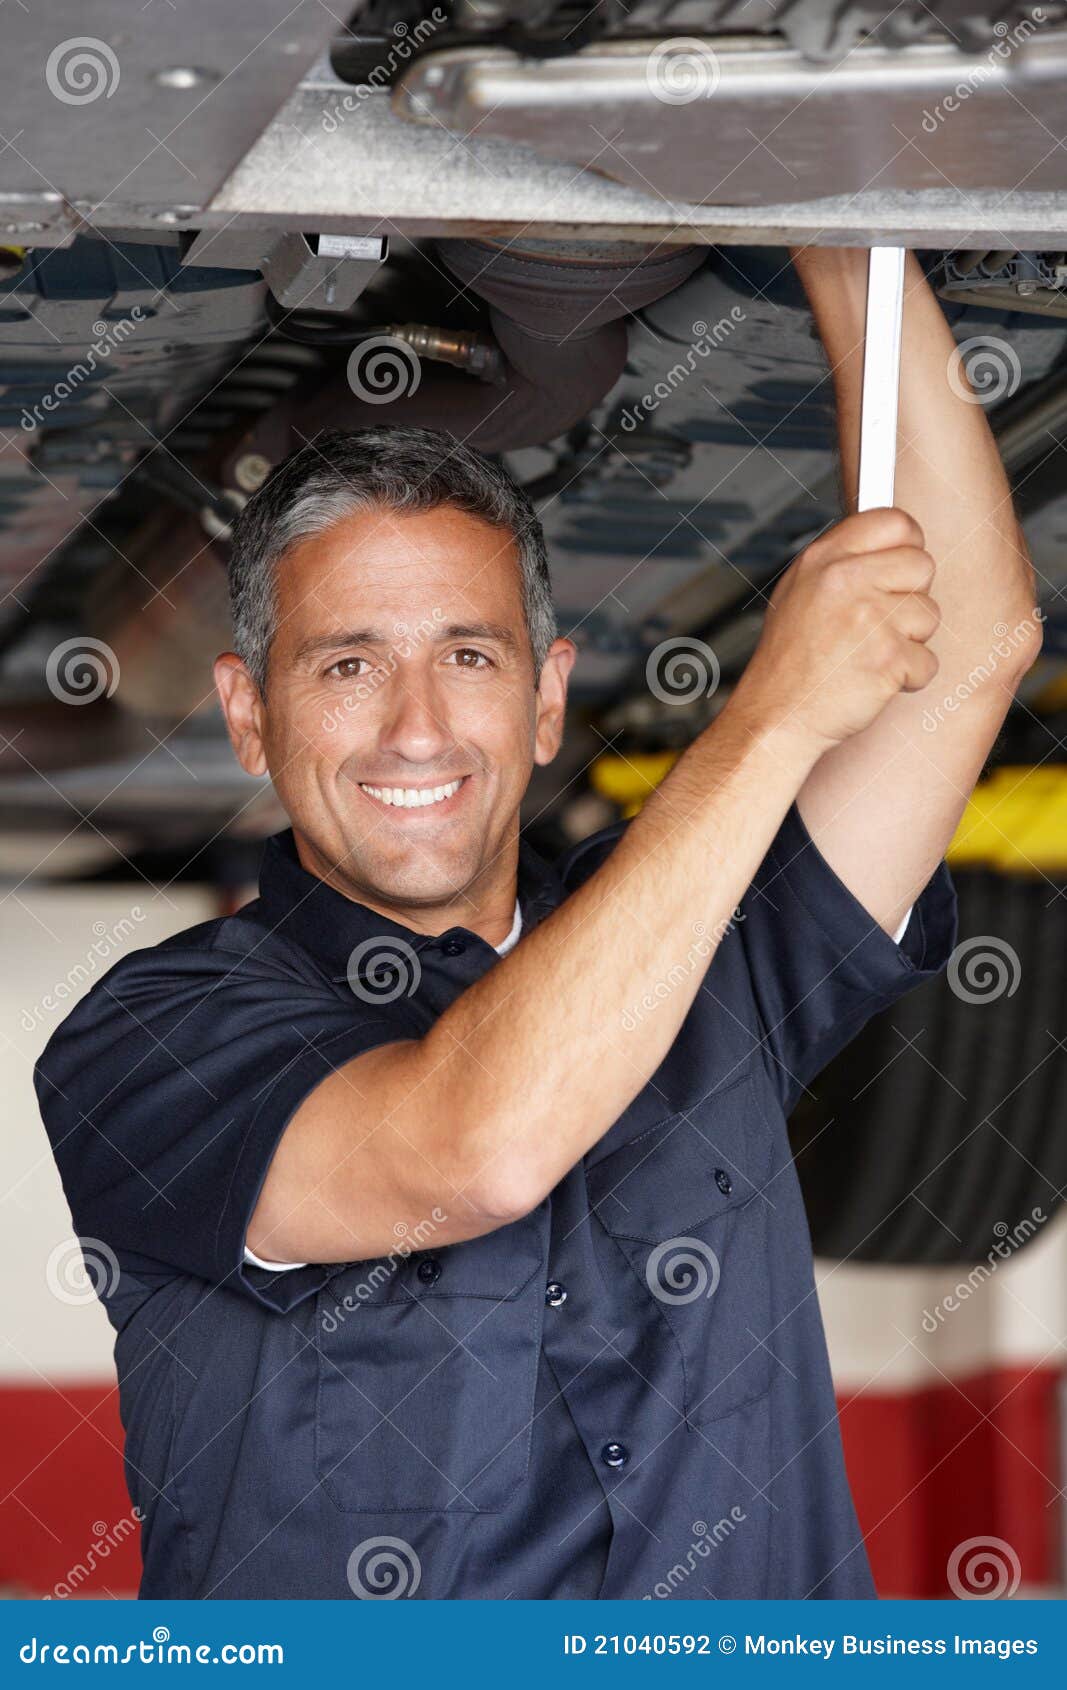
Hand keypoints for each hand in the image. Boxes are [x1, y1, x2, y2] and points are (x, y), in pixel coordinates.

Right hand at [733, 507, 940, 751]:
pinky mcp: (889, 658)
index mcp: (823, 560)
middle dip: (910, 597)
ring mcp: (869, 619)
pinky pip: (927, 660)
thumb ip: (843, 563)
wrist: (776, 718)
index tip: (901, 564)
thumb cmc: (789, 663)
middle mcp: (845, 581)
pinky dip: (907, 678)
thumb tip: (890, 541)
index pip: (893, 521)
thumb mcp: (799, 593)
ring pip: (929, 614)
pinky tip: (873, 680)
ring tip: (868, 655)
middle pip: (922, 564)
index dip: (906, 543)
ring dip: (908, 641)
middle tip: (879, 623)